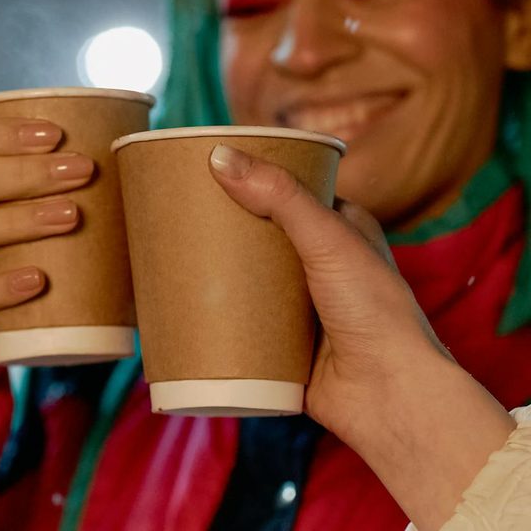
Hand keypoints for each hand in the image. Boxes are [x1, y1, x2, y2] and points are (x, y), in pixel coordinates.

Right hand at [209, 144, 514, 529]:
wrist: (388, 398)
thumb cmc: (376, 313)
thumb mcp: (328, 239)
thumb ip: (278, 196)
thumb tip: (218, 156)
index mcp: (342, 231)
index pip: (290, 192)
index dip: (253, 178)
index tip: (208, 167)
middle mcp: (321, 267)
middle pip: (259, 236)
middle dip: (222, 226)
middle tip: (174, 210)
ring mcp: (299, 308)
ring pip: (246, 280)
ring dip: (213, 272)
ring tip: (167, 253)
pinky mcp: (279, 345)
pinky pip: (237, 324)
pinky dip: (211, 315)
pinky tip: (178, 304)